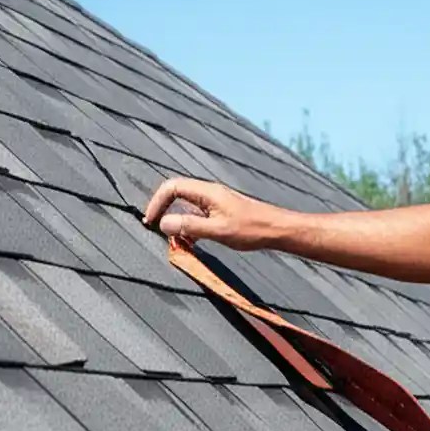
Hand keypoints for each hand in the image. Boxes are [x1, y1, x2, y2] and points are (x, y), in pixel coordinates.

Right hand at [142, 177, 288, 250]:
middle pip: (176, 196)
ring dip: (178, 224)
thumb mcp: (218, 231)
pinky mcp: (221, 213)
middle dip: (165, 213)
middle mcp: (209, 194)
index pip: (171, 187)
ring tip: (177, 242)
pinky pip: (198, 217)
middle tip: (161, 233)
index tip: (151, 222)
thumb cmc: (253, 229)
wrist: (278, 230)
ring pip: (187, 209)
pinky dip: (190, 229)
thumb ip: (190, 227)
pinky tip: (193, 243)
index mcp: (207, 192)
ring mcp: (215, 203)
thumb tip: (163, 224)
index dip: (156, 202)